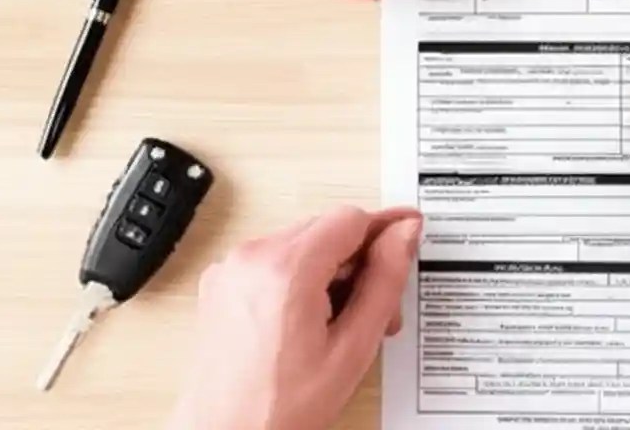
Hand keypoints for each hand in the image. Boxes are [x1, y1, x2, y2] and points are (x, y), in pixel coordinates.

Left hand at [168, 206, 422, 429]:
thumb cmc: (277, 410)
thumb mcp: (352, 348)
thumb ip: (384, 282)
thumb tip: (402, 236)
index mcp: (284, 269)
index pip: (351, 219)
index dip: (385, 231)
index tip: (408, 235)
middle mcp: (250, 258)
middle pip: (326, 229)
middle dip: (361, 262)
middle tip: (382, 309)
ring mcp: (230, 270)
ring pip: (302, 245)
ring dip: (332, 273)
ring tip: (345, 325)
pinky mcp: (221, 284)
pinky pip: (274, 262)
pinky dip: (300, 281)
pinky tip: (313, 322)